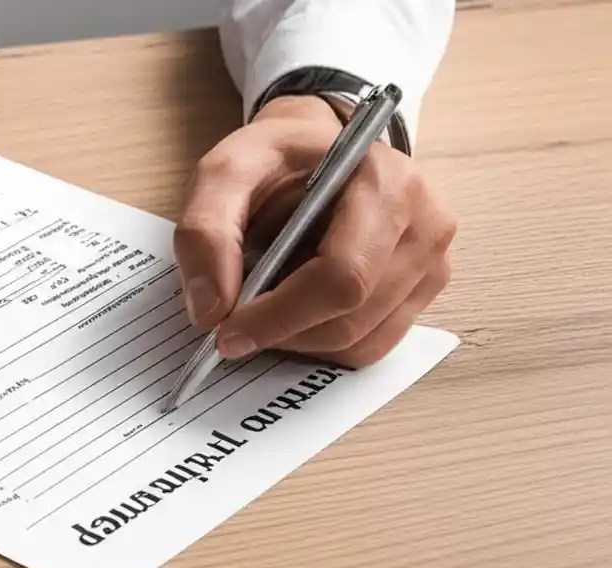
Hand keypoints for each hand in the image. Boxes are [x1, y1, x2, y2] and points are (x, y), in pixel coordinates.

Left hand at [173, 95, 455, 366]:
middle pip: (352, 317)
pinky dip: (321, 344)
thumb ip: (205, 231)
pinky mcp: (423, 293)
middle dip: (282, 333)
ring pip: (361, 342)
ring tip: (265, 307)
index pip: (342, 275)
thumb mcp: (225, 172)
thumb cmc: (276, 159)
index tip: (226, 332)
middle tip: (232, 328)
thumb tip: (211, 310)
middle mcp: (425, 224)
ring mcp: (432, 263)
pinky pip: (370, 346)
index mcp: (386, 182)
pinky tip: (295, 313)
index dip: (280, 315)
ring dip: (299, 342)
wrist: (316, 152)